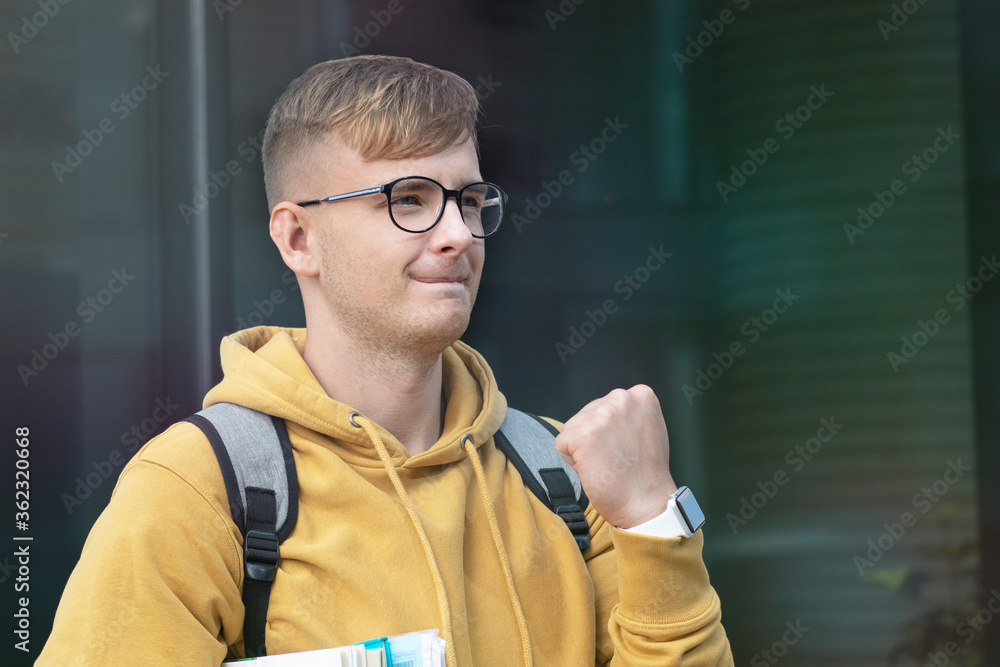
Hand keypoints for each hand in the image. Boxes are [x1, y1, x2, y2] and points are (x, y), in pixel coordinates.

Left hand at [555, 385, 677, 528]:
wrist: (646, 503)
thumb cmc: (645, 473)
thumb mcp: (647, 428)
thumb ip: (628, 414)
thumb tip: (605, 410)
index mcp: (640, 395)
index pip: (604, 406)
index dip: (610, 432)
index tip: (628, 448)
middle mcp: (621, 398)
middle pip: (586, 415)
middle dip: (595, 438)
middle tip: (617, 459)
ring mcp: (602, 415)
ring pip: (572, 428)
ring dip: (583, 449)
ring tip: (607, 464)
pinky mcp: (582, 434)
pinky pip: (561, 444)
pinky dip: (573, 461)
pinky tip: (595, 469)